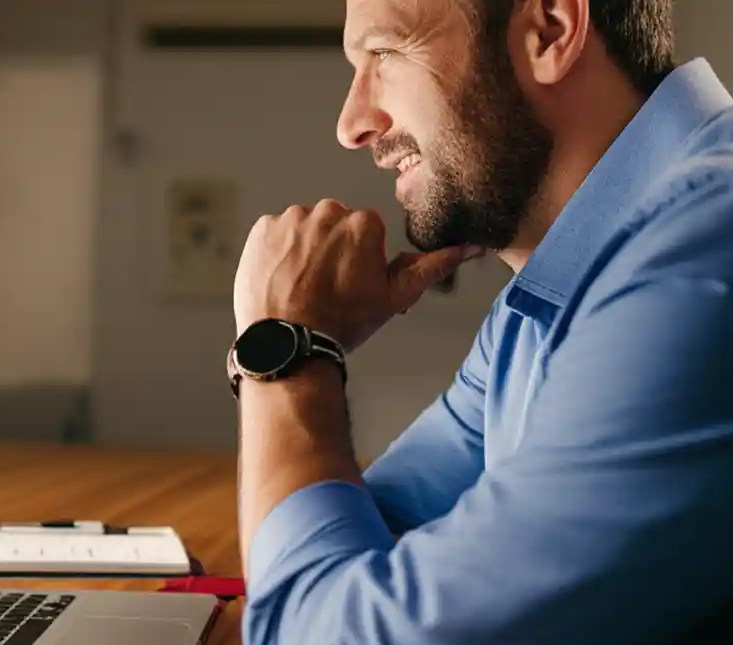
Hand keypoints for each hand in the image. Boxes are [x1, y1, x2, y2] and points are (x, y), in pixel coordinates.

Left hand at [233, 199, 482, 351]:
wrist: (289, 344)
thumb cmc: (343, 323)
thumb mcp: (394, 297)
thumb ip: (432, 266)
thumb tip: (470, 247)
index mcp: (362, 223)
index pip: (366, 231)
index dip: (360, 259)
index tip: (350, 283)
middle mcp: (326, 212)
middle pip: (334, 225)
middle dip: (332, 249)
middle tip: (325, 287)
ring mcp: (291, 219)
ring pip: (304, 228)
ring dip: (304, 249)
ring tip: (301, 286)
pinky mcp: (262, 229)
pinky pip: (275, 232)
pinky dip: (277, 252)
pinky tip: (281, 279)